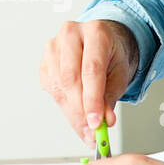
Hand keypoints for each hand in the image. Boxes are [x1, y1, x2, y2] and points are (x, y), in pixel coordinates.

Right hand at [38, 20, 137, 146]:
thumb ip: (110, 98)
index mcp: (96, 32)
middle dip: (80, 110)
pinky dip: (64, 106)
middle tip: (91, 132)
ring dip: (72, 112)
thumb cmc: (112, 56)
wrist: (103, 44)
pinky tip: (76, 109)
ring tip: (86, 126)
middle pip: (70, 78)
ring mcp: (54, 46)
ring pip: (58, 86)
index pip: (91, 69)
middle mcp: (71, 34)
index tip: (96, 123)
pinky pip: (51, 90)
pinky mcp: (44, 61)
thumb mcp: (119, 75)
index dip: (92, 100)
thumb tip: (104, 121)